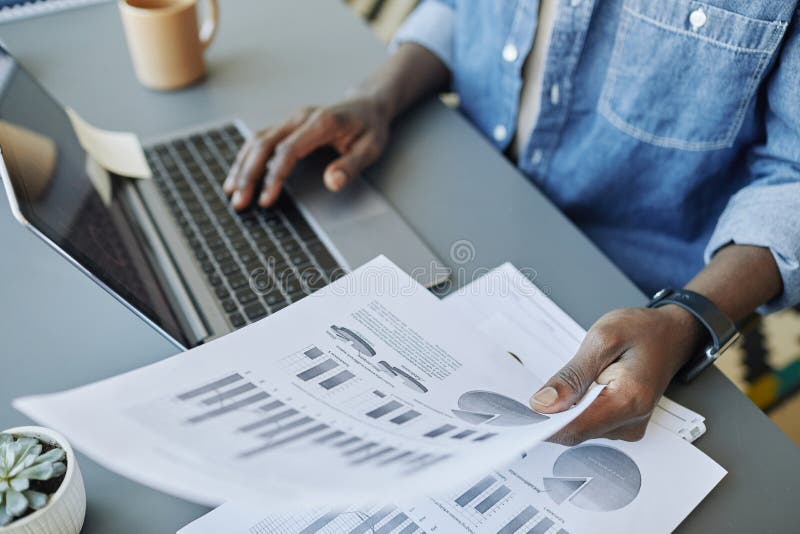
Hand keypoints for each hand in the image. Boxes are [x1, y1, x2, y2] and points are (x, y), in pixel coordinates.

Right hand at [223, 97, 389, 209]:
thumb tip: (332, 182)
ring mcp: (291, 120)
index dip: (274, 176)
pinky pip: (260, 140)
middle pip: (264, 145)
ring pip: (257, 141)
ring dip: (242, 167)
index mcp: (320, 123)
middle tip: (239, 202)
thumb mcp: (371, 148)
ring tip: (231, 192)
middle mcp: (300, 118)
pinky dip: (246, 158)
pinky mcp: (286, 126)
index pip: (288, 151)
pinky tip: (238, 175)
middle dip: (249, 175)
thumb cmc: (370, 127)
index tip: (266, 199)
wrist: (367, 105)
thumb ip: (352, 165)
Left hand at [529, 306, 704, 444]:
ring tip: (559, 385)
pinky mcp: (623, 424)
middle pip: (575, 432)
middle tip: (531, 393)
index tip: (519, 413)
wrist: (671, 334)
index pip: (574, 428)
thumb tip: (543, 404)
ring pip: (580, 429)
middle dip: (549, 416)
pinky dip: (575, 409)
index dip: (542, 424)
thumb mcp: (602, 339)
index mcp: (628, 400)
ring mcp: (628, 426)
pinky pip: (590, 423)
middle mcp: (631, 422)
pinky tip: (573, 391)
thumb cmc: (641, 331)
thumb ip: (572, 375)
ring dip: (563, 411)